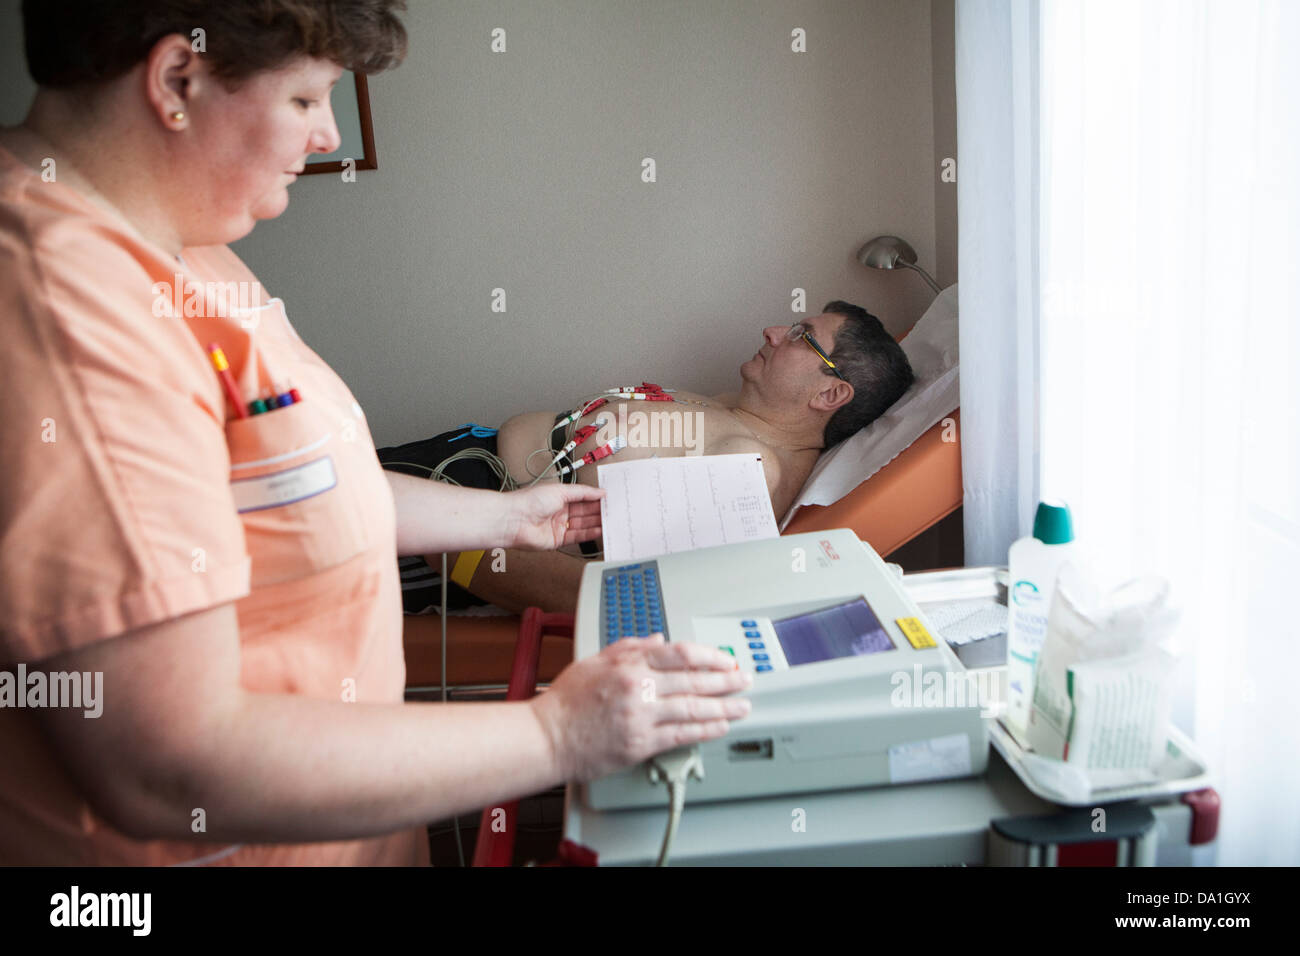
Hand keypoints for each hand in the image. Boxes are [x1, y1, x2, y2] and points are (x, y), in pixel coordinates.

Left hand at [504, 484, 604, 550]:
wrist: (513, 520)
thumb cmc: (529, 501)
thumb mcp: (560, 491)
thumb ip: (582, 492)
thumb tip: (599, 492)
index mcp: (559, 496)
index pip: (582, 497)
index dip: (595, 498)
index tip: (609, 499)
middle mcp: (559, 511)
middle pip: (584, 512)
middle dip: (598, 511)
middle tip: (614, 511)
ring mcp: (559, 526)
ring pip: (582, 525)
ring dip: (596, 523)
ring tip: (611, 521)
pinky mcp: (557, 540)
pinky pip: (577, 537)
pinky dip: (589, 534)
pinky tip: (599, 530)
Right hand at [528, 635, 752, 782]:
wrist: (547, 737)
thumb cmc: (566, 701)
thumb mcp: (595, 660)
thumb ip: (630, 647)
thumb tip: (659, 639)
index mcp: (628, 662)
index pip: (681, 653)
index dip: (711, 656)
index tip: (726, 660)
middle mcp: (638, 686)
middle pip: (694, 680)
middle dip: (726, 680)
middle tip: (744, 680)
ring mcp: (641, 716)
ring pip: (693, 708)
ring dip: (724, 707)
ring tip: (743, 706)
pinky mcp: (641, 743)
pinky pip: (681, 735)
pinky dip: (705, 730)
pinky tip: (720, 727)